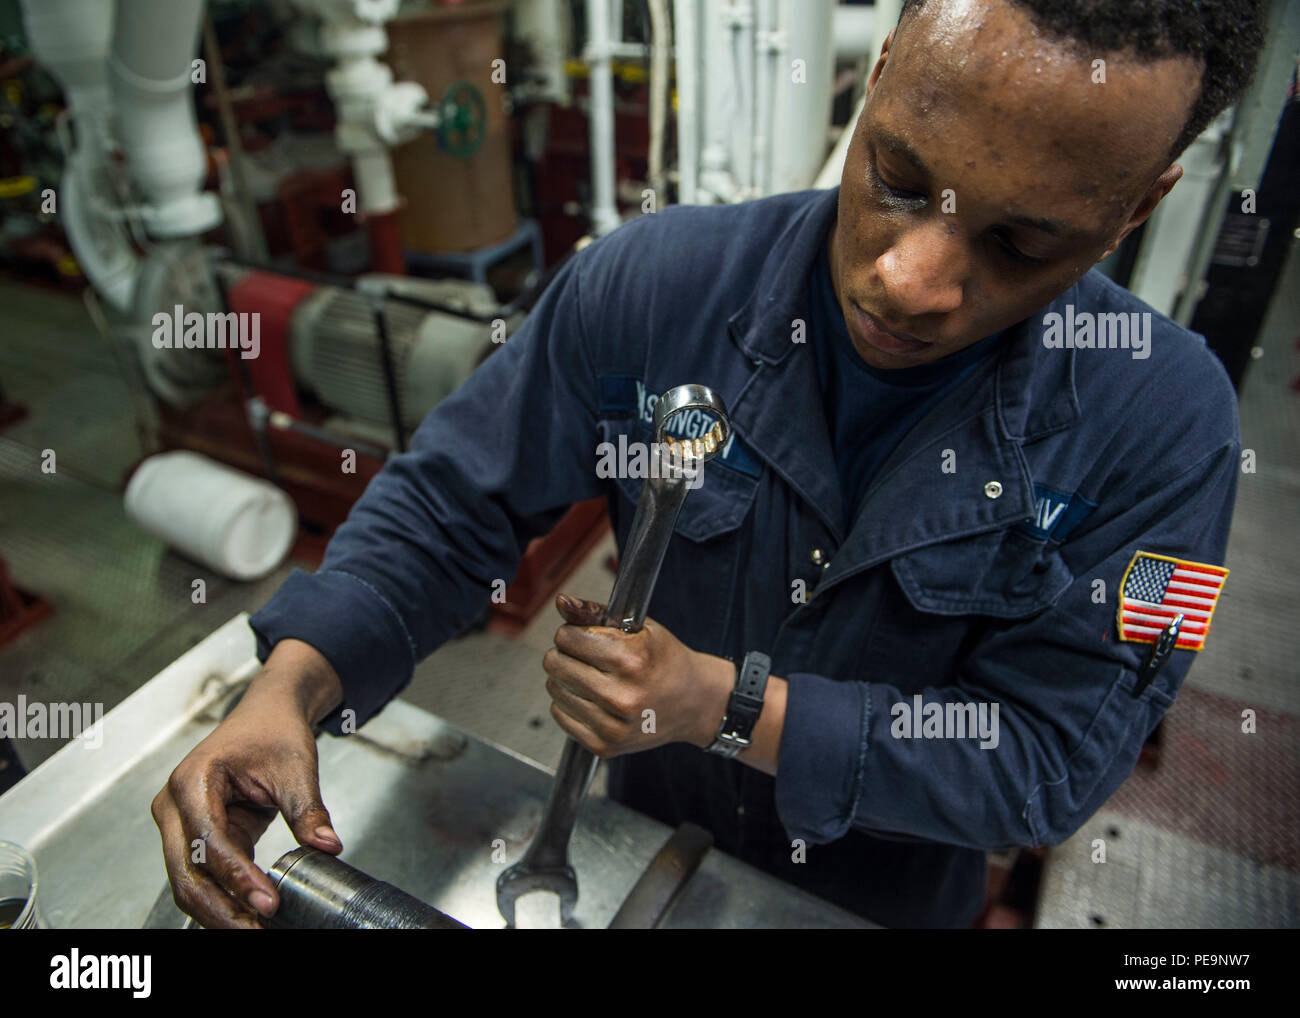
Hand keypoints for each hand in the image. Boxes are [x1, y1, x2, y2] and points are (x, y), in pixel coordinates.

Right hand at [150, 639, 344, 928]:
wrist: (267, 715)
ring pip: (189, 882)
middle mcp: (174, 805)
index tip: (267, 902)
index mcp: (193, 781)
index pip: (210, 841)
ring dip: (220, 910)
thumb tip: (326, 846)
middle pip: (187, 873)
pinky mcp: (195, 838)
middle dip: (222, 907)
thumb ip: (308, 810)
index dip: (237, 877)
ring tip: (256, 928)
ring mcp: (179, 824)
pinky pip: (205, 876)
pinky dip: (225, 897)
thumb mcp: (296, 767)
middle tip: (258, 929)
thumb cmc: (273, 730)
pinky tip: (252, 913)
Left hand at [542, 593, 734, 757]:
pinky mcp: (604, 746)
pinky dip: (569, 703)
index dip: (573, 632)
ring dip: (566, 679)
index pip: (568, 638)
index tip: (584, 635)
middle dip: (565, 654)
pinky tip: (591, 698)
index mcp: (631, 661)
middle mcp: (622, 697)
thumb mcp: (639, 628)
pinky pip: (560, 715)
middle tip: (585, 655)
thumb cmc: (666, 660)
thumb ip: (596, 614)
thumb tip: (562, 601)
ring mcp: (612, 726)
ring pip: (555, 690)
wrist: (694, 703)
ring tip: (591, 676)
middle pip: (556, 664)